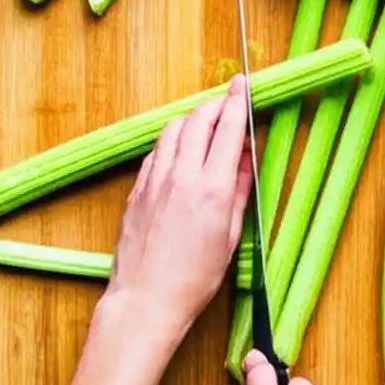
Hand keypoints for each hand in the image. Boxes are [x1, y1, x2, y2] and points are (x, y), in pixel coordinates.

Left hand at [101, 75, 254, 336]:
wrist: (145, 300)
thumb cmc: (194, 279)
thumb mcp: (231, 237)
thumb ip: (241, 191)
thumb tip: (247, 158)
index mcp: (213, 190)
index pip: (228, 129)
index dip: (238, 101)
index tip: (244, 84)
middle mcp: (182, 177)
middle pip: (198, 120)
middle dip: (216, 105)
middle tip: (228, 105)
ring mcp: (155, 181)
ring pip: (173, 129)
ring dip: (192, 120)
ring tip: (206, 127)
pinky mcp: (137, 190)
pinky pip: (157, 151)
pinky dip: (173, 142)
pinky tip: (182, 154)